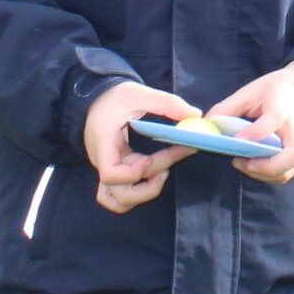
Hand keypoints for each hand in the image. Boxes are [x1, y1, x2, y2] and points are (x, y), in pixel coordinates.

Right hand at [83, 80, 199, 213]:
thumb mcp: (140, 93)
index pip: (110, 173)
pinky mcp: (112, 172)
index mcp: (103, 143)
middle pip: (120, 192)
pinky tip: (151, 177)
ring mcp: (105, 170)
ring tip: (162, 173)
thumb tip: (195, 115)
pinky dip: (134, 195)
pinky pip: (117, 196)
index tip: (148, 158)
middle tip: (170, 162)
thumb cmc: (116, 96)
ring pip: (118, 200)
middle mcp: (101, 162)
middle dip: (150, 184)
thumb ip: (167, 103)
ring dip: (143, 194)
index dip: (133, 173)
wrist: (98, 98)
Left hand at [209, 59, 293, 185]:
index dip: (252, 136)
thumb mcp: (254, 90)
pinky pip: (289, 172)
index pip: (270, 124)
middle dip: (260, 168)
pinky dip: (272, 174)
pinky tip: (258, 164)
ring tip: (245, 163)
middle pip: (286, 159)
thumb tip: (208, 122)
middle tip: (238, 161)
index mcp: (284, 110)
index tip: (234, 143)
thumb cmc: (282, 87)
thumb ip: (230, 107)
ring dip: (263, 174)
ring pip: (286, 173)